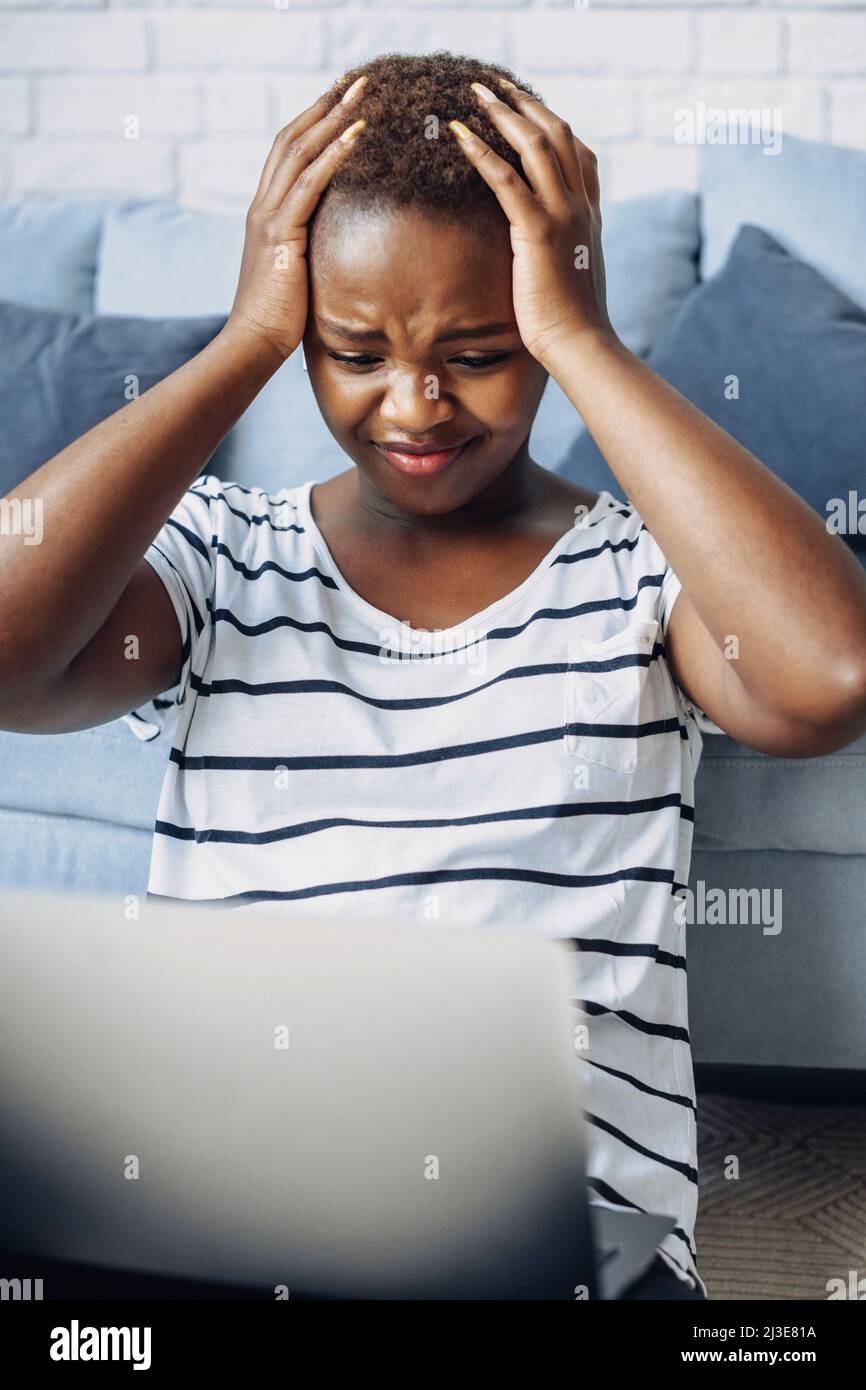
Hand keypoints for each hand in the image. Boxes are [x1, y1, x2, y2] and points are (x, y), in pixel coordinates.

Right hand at [227, 77, 367, 363]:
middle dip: (325, 107)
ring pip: (300, 151)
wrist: (253, 343)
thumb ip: (310, 252)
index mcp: (264, 214)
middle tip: (356, 81)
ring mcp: (268, 217)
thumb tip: (339, 250)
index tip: (342, 101)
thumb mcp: (297, 276)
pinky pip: (311, 183)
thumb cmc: (278, 321)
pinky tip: (359, 135)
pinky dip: (335, 155)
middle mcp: (262, 207)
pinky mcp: (281, 234)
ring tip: (363, 94)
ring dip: (334, 119)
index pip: (287, 154)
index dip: (313, 123)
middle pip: (292, 139)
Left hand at [449, 80, 613, 367]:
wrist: (580, 345)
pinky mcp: (538, 232)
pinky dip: (482, 152)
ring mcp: (563, 215)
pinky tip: (459, 135)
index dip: (554, 126)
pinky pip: (507, 179)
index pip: (580, 155)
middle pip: (558, 135)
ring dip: (503, 114)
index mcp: (590, 217)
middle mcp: (581, 207)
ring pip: (535, 145)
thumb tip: (547, 258)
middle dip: (526, 105)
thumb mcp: (572, 278)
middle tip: (495, 87)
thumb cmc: (572, 325)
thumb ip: (564, 254)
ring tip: (474, 94)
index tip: (527, 110)